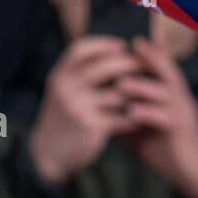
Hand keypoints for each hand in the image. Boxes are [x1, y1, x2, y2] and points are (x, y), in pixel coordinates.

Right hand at [27, 36, 143, 184]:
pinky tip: (142, 118)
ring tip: (149, 92)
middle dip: (128, 63)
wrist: (48, 153)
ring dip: (136, 93)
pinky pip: (121, 118)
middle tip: (144, 66)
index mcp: (59, 75)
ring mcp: (78, 106)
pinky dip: (134, 118)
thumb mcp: (62, 92)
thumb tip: (110, 54)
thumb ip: (78, 75)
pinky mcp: (91, 127)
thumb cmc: (62, 120)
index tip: (122, 45)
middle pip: (104, 66)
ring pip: (118, 93)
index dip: (104, 43)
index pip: (81, 48)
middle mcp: (66, 87)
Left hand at [115, 35, 197, 197]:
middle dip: (150, 58)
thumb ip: (127, 117)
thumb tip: (102, 109)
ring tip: (121, 84)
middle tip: (129, 48)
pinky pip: (165, 117)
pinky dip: (148, 113)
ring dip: (143, 87)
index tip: (130, 42)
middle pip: (169, 72)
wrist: (193, 175)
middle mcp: (182, 100)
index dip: (150, 54)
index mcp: (174, 96)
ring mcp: (184, 114)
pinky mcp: (182, 131)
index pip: (164, 68)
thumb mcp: (143, 131)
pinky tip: (132, 112)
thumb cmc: (167, 152)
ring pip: (165, 92)